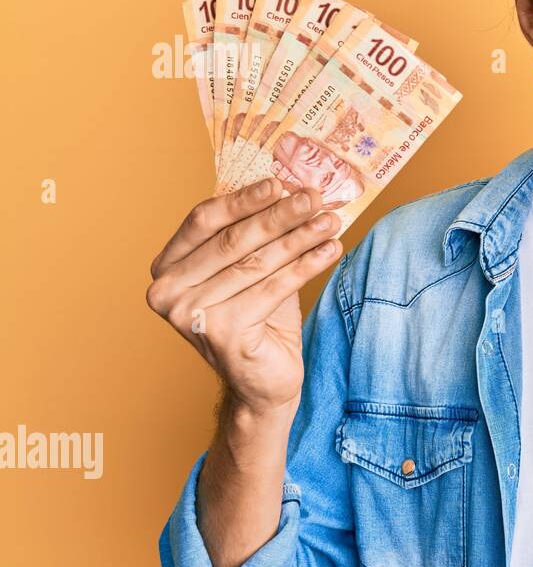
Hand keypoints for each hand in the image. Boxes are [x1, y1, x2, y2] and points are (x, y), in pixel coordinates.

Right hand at [146, 178, 342, 415]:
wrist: (264, 384)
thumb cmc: (259, 321)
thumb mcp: (253, 270)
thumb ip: (257, 234)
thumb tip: (291, 188)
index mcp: (166, 269)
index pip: (204, 221)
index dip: (243, 200)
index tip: (280, 182)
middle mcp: (167, 292)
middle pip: (232, 240)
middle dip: (279, 215)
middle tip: (314, 196)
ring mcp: (191, 315)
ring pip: (256, 263)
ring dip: (299, 238)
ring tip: (330, 221)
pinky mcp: (221, 333)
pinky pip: (273, 288)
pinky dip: (306, 266)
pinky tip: (331, 250)